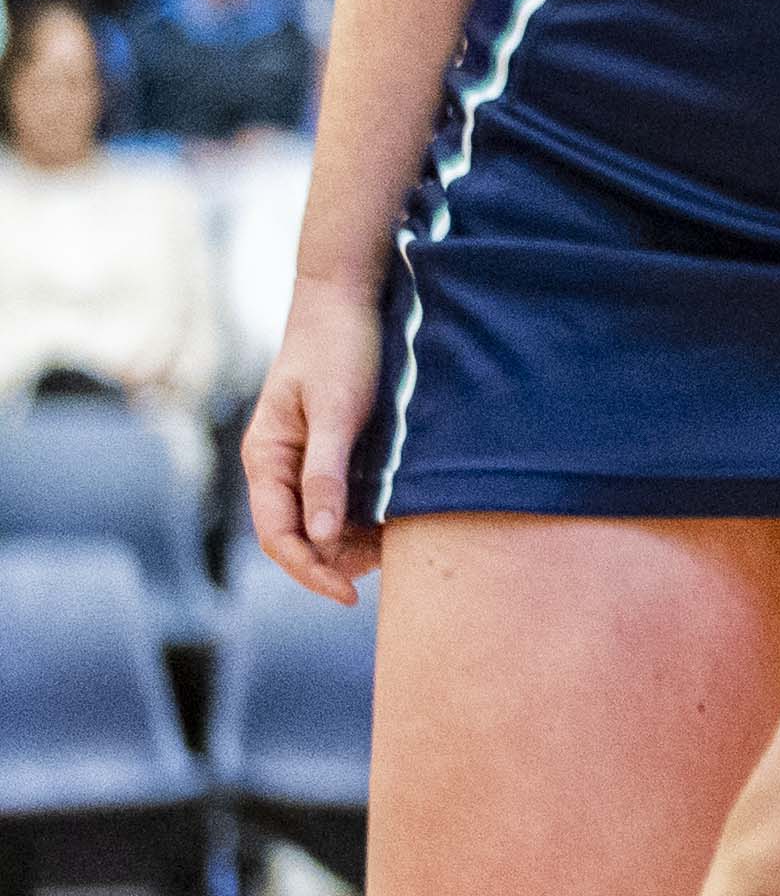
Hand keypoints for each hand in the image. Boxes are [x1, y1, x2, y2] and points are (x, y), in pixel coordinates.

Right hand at [241, 277, 383, 601]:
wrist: (347, 300)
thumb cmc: (339, 350)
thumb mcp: (338, 411)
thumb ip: (328, 473)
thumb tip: (319, 537)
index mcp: (267, 458)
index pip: (278, 535)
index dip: (309, 570)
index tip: (348, 595)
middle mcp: (279, 465)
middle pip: (299, 536)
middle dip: (335, 561)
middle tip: (386, 568)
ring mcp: (304, 460)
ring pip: (321, 522)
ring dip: (352, 542)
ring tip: (397, 545)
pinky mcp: (332, 450)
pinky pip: (340, 499)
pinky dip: (363, 517)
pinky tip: (396, 520)